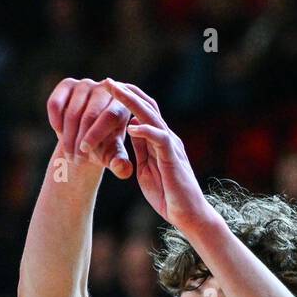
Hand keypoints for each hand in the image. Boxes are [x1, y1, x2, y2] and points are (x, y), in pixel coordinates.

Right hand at [47, 76, 133, 178]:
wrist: (83, 137)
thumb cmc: (102, 147)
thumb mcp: (111, 157)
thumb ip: (120, 164)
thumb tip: (123, 169)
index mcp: (122, 104)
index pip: (109, 116)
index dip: (96, 135)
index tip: (84, 151)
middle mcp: (106, 89)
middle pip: (90, 114)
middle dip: (80, 140)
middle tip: (76, 159)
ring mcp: (86, 84)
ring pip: (72, 112)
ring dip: (68, 136)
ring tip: (69, 154)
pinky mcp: (67, 84)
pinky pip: (56, 103)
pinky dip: (55, 121)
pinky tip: (59, 132)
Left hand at [103, 79, 206, 229]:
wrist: (188, 215)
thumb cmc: (168, 195)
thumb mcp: (146, 168)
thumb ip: (141, 149)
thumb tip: (130, 130)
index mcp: (159, 140)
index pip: (144, 112)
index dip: (127, 99)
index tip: (109, 90)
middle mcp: (167, 137)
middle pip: (148, 107)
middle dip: (127, 93)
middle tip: (107, 81)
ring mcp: (171, 146)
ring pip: (152, 116)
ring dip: (132, 102)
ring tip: (114, 91)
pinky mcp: (173, 158)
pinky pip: (160, 138)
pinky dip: (145, 130)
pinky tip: (130, 125)